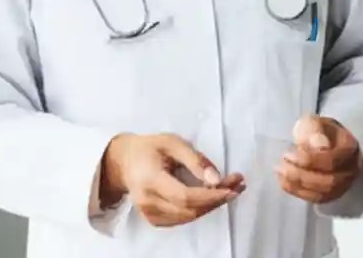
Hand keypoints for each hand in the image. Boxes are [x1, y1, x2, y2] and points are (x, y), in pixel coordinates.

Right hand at [101, 133, 244, 226]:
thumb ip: (195, 160)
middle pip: (189, 209)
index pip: (184, 196)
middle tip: (237, 184)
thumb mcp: (172, 143)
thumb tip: (216, 180)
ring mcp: (149, 214)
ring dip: (212, 204)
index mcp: (150, 180)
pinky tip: (212, 196)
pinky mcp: (154, 220)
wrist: (125, 162)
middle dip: (217, 199)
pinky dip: (200, 208)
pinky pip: (183, 218)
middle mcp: (148, 202)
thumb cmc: (150, 149)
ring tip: (230, 188)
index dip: (211, 196)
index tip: (232, 187)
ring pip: (189, 216)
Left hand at [275, 115, 361, 203]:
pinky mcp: (332, 194)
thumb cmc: (316, 131)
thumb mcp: (313, 123)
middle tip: (282, 164)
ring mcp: (343, 185)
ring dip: (298, 184)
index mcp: (350, 149)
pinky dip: (298, 192)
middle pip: (329, 181)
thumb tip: (320, 146)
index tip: (288, 153)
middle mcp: (351, 170)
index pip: (332, 161)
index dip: (309, 160)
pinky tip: (284, 181)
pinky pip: (316, 199)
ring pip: (323, 193)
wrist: (320, 140)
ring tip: (280, 171)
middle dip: (301, 175)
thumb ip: (315, 130)